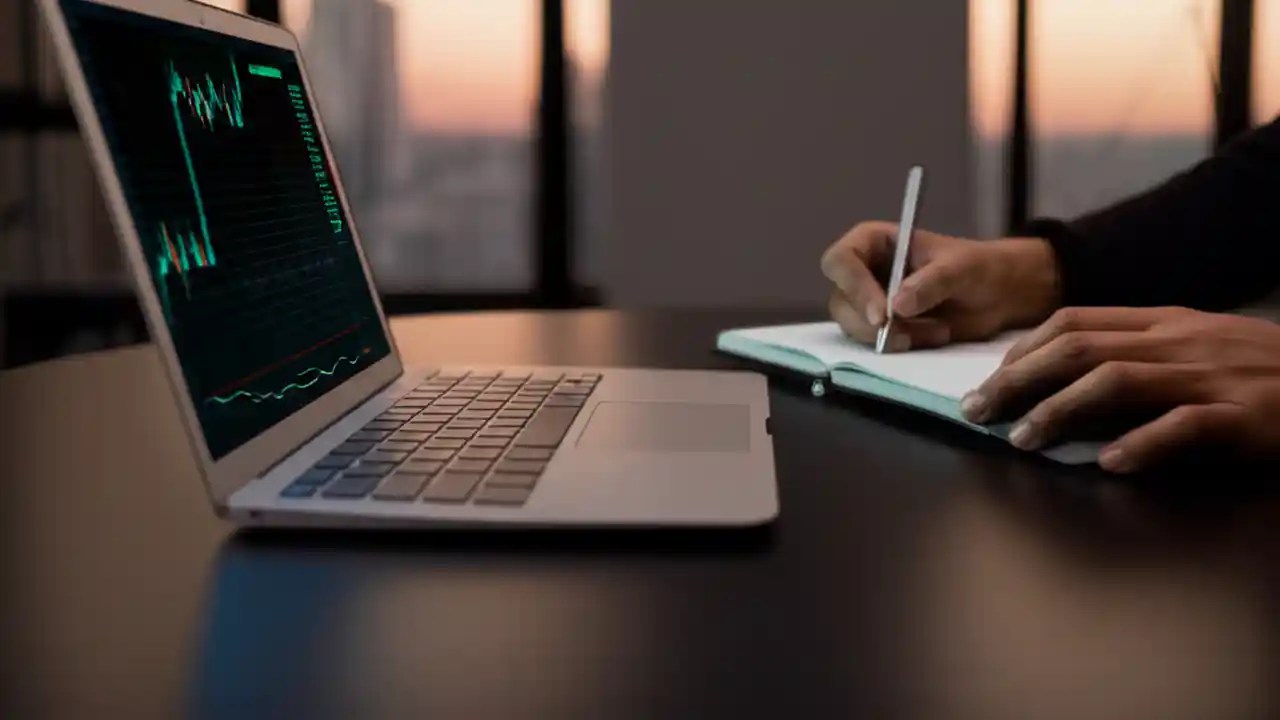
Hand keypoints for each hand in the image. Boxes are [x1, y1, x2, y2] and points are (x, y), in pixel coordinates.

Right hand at [820, 221, 1061, 350]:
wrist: (998, 295)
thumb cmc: (978, 267)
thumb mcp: (961, 268)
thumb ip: (931, 282)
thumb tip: (897, 306)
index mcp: (873, 242)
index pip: (840, 261)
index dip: (854, 287)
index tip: (881, 315)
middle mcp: (862, 271)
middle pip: (840, 301)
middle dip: (871, 324)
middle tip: (907, 336)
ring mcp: (868, 302)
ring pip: (853, 327)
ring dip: (891, 337)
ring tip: (937, 330)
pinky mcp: (880, 328)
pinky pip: (874, 343)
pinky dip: (902, 346)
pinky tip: (934, 336)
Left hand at [962, 307, 1279, 472]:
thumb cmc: (1258, 371)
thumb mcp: (1193, 347)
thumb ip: (1133, 355)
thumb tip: (1059, 382)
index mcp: (1162, 322)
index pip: (1073, 322)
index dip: (1021, 352)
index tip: (988, 381)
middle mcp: (1179, 341)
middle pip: (1080, 350)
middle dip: (1018, 381)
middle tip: (977, 412)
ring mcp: (1211, 376)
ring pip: (1118, 382)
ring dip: (1060, 410)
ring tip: (1022, 439)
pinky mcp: (1243, 417)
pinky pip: (1185, 425)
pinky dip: (1142, 443)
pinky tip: (1109, 463)